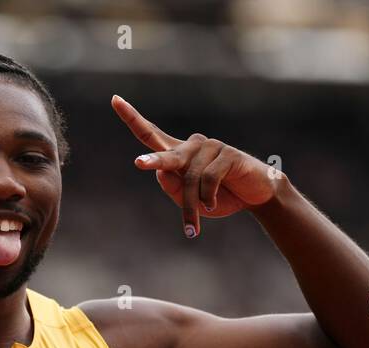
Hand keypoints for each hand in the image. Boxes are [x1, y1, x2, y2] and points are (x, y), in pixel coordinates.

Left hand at [111, 95, 279, 236]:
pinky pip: (209, 180)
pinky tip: (212, 206)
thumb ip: (172, 188)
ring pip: (190, 179)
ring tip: (193, 227)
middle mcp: (191, 146)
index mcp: (177, 154)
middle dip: (154, 161)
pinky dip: (208, 198)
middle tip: (140, 164)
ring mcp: (210, 147)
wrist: (255, 196)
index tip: (114, 99)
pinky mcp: (228, 154)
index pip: (150, 134)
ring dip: (191, 207)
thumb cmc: (218, 197)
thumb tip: (160, 172)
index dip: (132, 118)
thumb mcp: (189, 200)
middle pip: (168, 156)